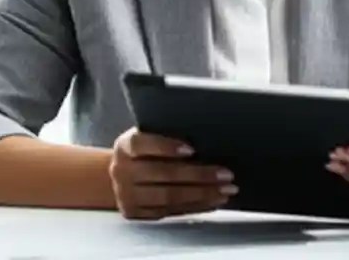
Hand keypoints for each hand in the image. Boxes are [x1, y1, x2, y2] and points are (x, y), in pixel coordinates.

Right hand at [109, 127, 236, 219]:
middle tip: (227, 175)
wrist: (122, 174)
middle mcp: (121, 170)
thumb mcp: (151, 135)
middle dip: (199, 175)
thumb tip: (210, 138)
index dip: (166, 147)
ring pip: (167, 197)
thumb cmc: (147, 149)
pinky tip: (214, 201)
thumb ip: (170, 135)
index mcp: (125, 145)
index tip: (192, 150)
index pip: (142, 144)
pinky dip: (195, 206)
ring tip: (226, 191)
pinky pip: (169, 212)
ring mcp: (126, 194)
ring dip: (201, 194)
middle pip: (162, 173)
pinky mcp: (135, 213)